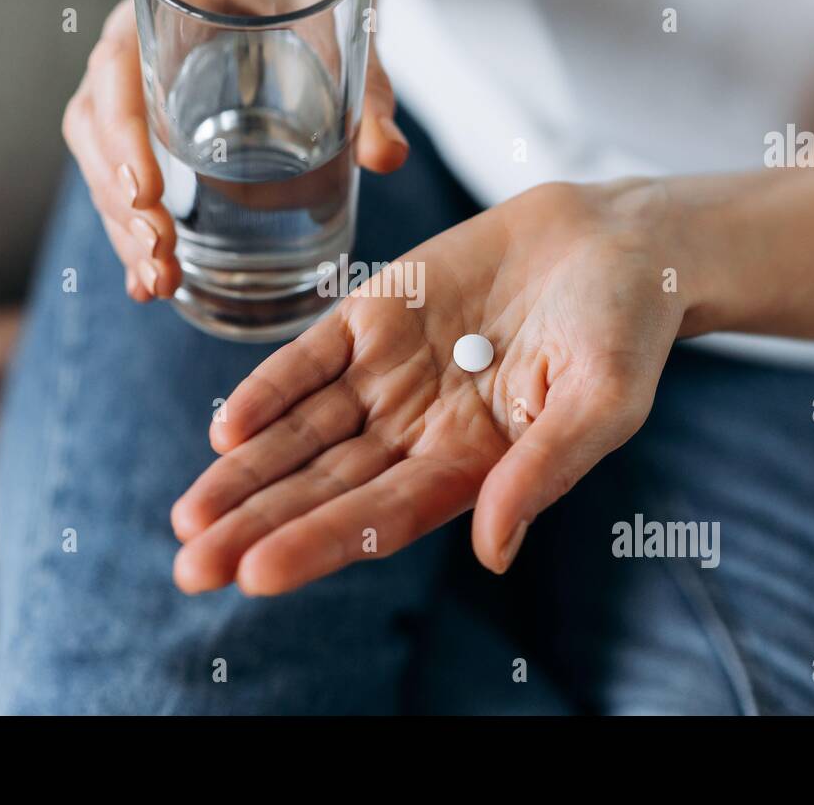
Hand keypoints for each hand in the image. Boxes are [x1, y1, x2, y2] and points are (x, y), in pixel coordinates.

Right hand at [62, 0, 405, 303]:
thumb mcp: (352, 29)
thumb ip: (370, 92)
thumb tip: (386, 156)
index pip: (122, 59)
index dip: (123, 131)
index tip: (147, 192)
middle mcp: (138, 24)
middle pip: (96, 114)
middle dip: (118, 194)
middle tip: (160, 254)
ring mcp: (135, 68)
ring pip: (96, 146)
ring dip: (117, 218)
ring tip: (156, 280)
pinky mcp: (145, 106)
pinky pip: (115, 160)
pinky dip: (127, 219)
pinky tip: (148, 275)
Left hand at [170, 180, 688, 594]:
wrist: (613, 239)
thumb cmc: (625, 328)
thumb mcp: (602, 400)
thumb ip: (544, 469)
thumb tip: (492, 551)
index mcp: (471, 465)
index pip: (382, 518)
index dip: (319, 544)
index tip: (256, 575)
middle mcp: (418, 430)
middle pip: (324, 488)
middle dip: (257, 526)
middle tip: (192, 566)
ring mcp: (390, 374)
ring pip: (303, 432)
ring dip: (245, 470)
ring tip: (188, 516)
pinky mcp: (373, 314)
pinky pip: (309, 357)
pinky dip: (270, 389)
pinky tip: (226, 428)